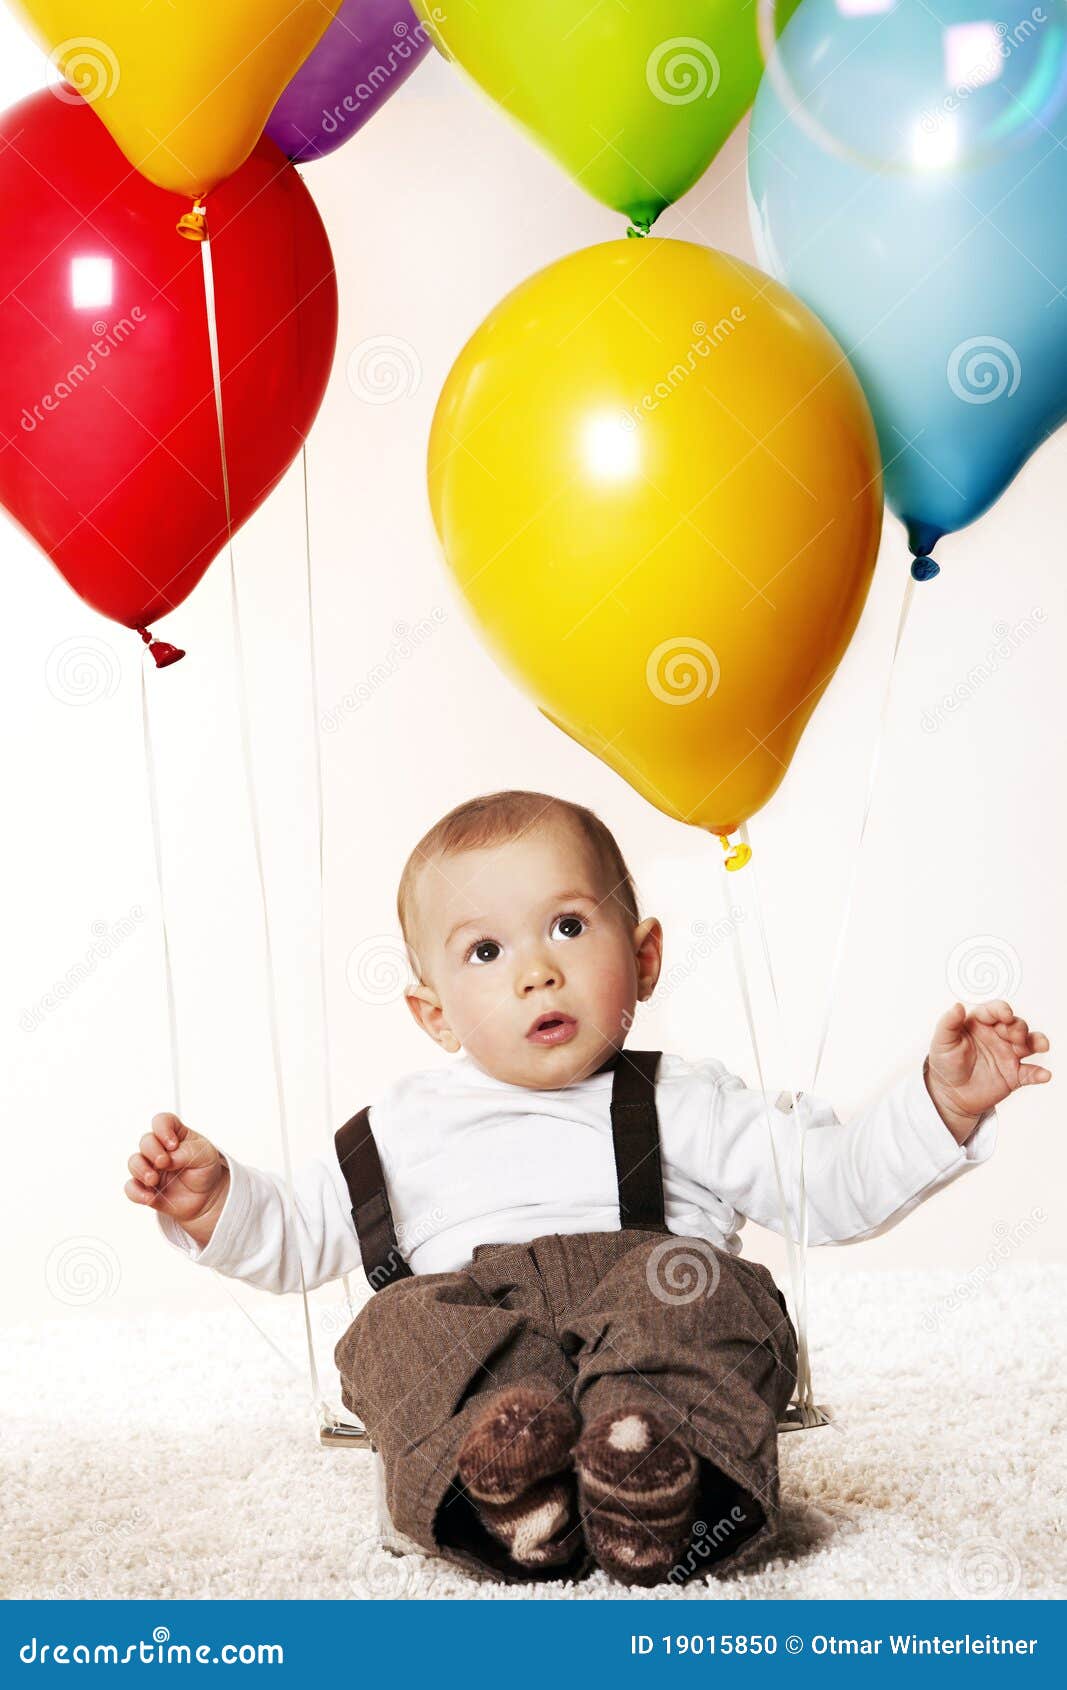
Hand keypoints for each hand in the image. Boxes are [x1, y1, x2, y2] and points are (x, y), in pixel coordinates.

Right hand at [125, 1113, 229, 1245]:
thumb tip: (170, 1158)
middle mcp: (159, 1149)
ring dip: (141, 1170)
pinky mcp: (145, 1187)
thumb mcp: (206, 1156)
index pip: (162, 1121)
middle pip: (145, 1141)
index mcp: (175, 1134)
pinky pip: (131, 1188)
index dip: (163, 1129)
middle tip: (164, 1162)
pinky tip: (150, 1197)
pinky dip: (137, 1193)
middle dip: (152, 1151)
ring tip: (154, 1180)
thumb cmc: (205, 1170)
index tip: (173, 1144)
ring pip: (134, 1162)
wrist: (206, 1197)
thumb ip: (188, 1152)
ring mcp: (150, 1167)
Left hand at [925, 1000, 1050, 1142]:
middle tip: (1015, 1036)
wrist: (950, 1094)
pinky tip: (1043, 1075)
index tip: (1006, 1014)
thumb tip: (956, 1006)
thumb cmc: (945, 1063)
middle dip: (1019, 1027)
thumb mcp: (941, 1042)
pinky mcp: (1014, 1075)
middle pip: (1015, 1025)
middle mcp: (997, 1036)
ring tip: (1041, 1046)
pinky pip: (1031, 1073)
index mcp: (980, 1024)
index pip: (994, 1011)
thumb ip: (948, 1023)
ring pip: (1029, 1044)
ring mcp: (1008, 1055)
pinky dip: (1039, 1073)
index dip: (1002, 1010)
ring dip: (1037, 1042)